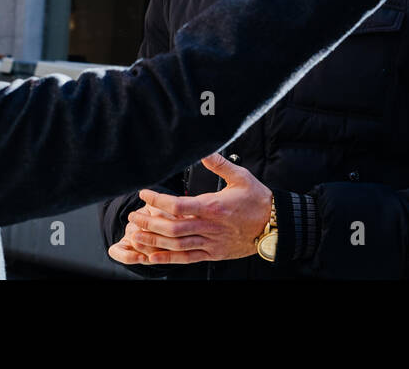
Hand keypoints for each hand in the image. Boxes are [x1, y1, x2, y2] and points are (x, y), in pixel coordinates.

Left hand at [107, 153, 272, 264]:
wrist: (275, 225)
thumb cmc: (258, 199)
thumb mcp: (240, 176)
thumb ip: (218, 163)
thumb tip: (203, 148)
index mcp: (213, 206)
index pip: (179, 205)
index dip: (158, 200)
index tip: (144, 193)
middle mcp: (210, 227)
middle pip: (173, 227)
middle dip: (149, 222)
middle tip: (132, 216)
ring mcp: (211, 243)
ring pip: (177, 245)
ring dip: (154, 241)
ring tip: (135, 236)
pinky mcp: (213, 254)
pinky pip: (187, 259)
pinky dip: (169, 259)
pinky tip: (153, 257)